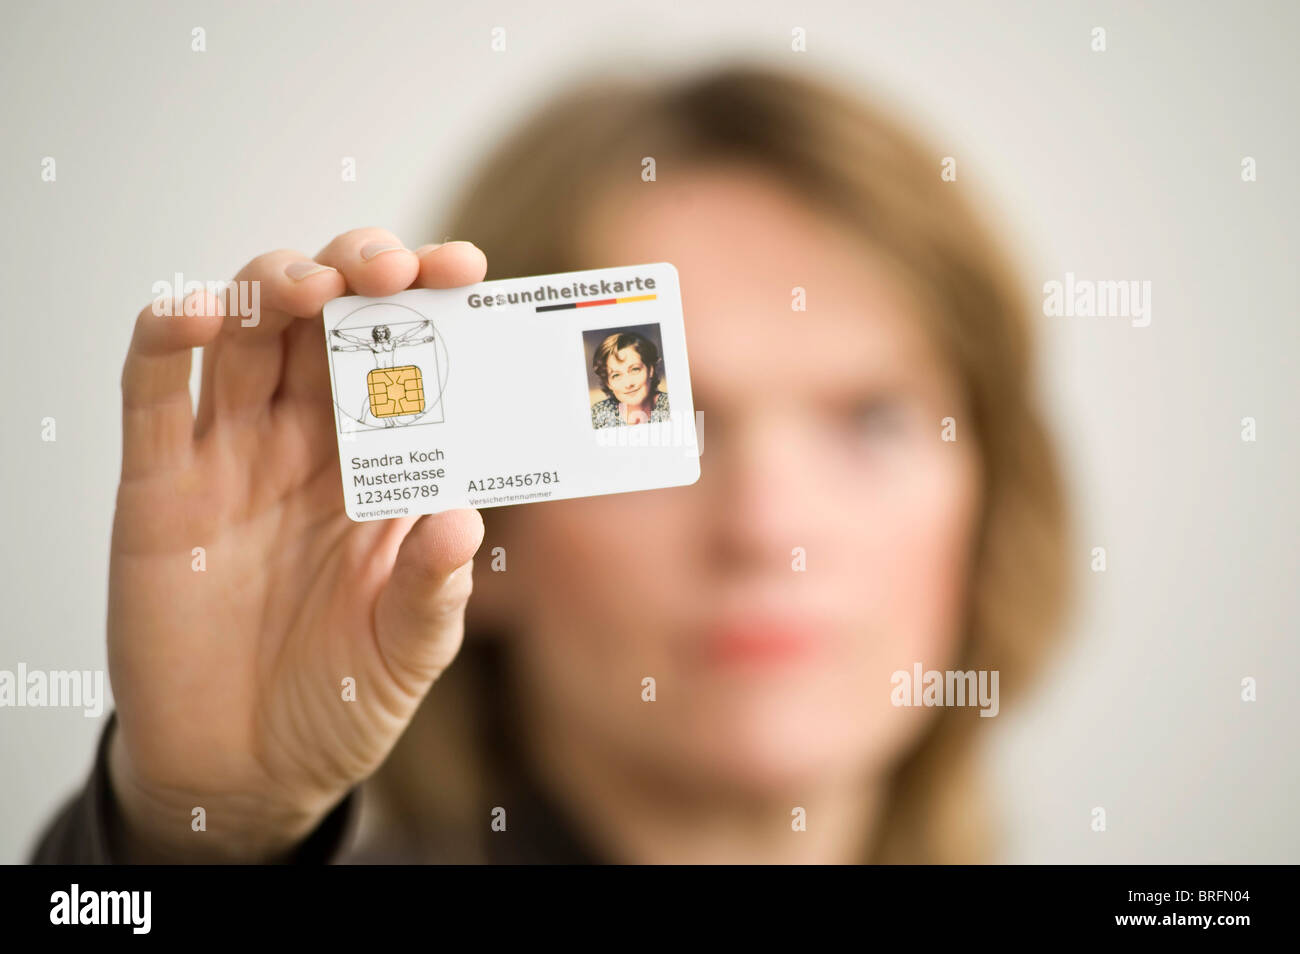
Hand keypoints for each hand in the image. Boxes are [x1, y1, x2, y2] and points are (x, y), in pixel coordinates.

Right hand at [107, 231, 486, 861]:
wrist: (245, 771)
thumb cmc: (340, 698)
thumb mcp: (408, 650)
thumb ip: (434, 587)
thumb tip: (463, 520)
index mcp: (380, 466)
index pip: (407, 357)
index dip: (432, 303)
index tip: (467, 270)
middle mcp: (307, 444)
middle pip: (326, 321)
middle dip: (357, 273)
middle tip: (391, 268)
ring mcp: (230, 455)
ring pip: (245, 334)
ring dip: (273, 287)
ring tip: (311, 287)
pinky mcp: (159, 485)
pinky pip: (154, 390)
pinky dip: (169, 337)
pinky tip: (199, 313)